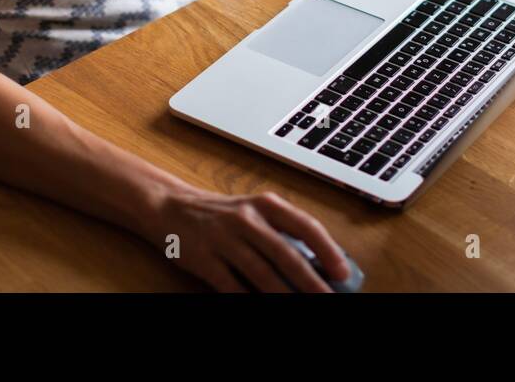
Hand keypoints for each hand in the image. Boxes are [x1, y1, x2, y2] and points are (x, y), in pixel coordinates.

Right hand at [151, 187, 350, 291]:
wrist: (171, 206)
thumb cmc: (223, 214)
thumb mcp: (254, 212)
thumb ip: (282, 232)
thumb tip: (318, 266)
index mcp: (265, 205)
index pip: (305, 226)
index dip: (327, 250)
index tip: (343, 273)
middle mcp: (246, 219)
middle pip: (286, 255)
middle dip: (311, 282)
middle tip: (328, 299)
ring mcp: (224, 239)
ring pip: (261, 274)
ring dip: (284, 297)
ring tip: (301, 309)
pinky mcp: (204, 259)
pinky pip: (232, 287)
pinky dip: (248, 301)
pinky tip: (261, 308)